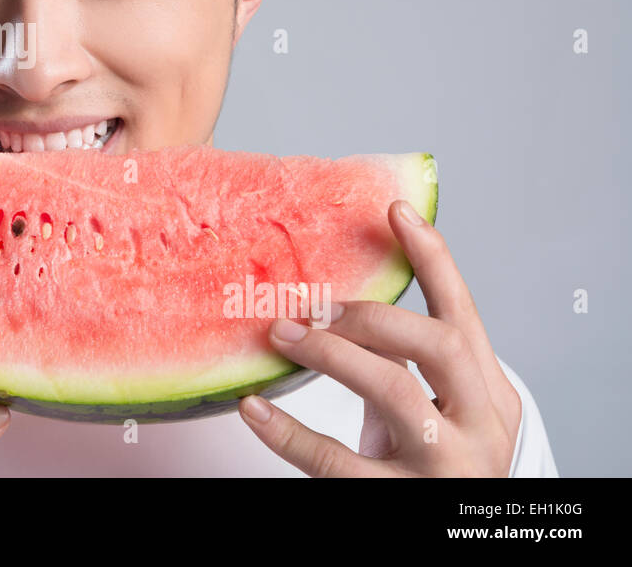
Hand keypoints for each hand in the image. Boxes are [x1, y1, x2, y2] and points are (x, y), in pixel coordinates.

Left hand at [237, 199, 521, 475]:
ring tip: (281, 335)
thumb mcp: (437, 409)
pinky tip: (252, 407)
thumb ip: (404, 360)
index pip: (463, 313)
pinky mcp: (399, 499)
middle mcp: (479, 426)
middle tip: (314, 306)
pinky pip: (335, 462)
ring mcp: (444, 466)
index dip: (432, 258)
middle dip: (372, 315)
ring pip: (394, 393)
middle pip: (435, 346)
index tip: (394, 209)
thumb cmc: (437, 464)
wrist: (462, 537)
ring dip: (331, 355)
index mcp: (490, 394)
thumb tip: (335, 301)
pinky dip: (287, 432)